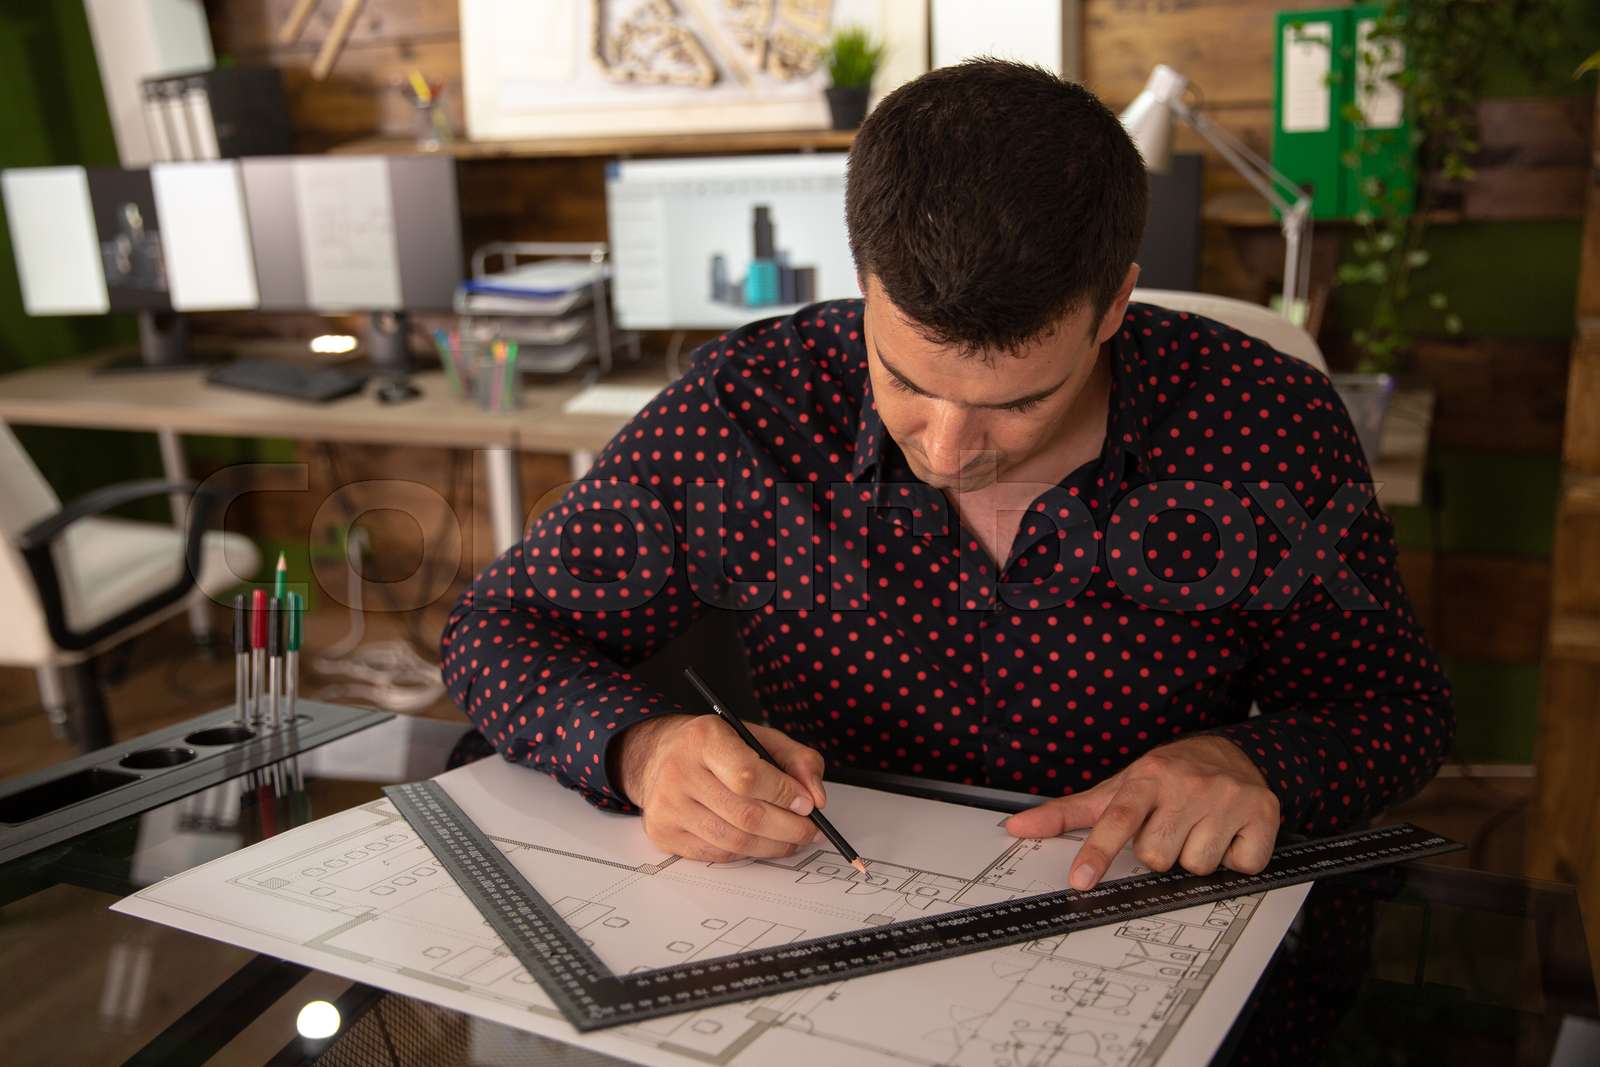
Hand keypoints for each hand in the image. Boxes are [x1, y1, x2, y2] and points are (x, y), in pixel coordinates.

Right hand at [613, 714, 827, 861]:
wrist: (660, 755)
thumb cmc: (717, 746)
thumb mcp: (759, 737)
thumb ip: (797, 760)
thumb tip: (816, 798)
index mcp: (704, 738)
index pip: (749, 776)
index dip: (784, 795)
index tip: (808, 804)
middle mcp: (679, 771)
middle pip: (745, 815)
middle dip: (789, 828)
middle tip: (811, 831)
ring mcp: (668, 806)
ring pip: (734, 841)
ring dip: (773, 846)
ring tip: (793, 840)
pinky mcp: (663, 833)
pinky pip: (717, 854)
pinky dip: (747, 853)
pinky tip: (762, 843)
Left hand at [1004, 735, 1279, 889]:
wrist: (1233, 753)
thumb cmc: (1166, 778)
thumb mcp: (1117, 788)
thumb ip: (1067, 813)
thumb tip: (1016, 829)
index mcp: (1146, 777)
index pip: (1117, 820)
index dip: (1098, 853)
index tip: (1080, 881)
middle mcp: (1187, 784)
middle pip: (1157, 857)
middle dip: (1159, 853)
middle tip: (1168, 829)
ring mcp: (1227, 798)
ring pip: (1197, 867)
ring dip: (1196, 857)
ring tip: (1198, 829)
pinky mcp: (1263, 813)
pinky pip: (1240, 868)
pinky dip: (1235, 860)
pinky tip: (1229, 833)